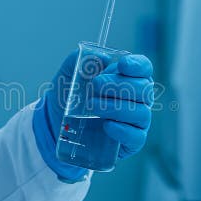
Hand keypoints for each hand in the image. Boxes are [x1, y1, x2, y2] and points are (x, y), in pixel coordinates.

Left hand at [33, 50, 153, 180]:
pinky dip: (123, 130)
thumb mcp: (66, 76)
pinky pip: (136, 137)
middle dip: (119, 85)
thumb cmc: (67, 97)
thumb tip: (101, 57)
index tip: (122, 65)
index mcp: (127, 79)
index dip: (138, 65)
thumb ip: (78, 61)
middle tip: (95, 85)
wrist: (55, 125)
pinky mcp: (130, 143)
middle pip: (144, 89)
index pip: (144, 69)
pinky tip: (106, 125)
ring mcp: (136, 122)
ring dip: (116, 107)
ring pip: (141, 113)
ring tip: (91, 105)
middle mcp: (137, 100)